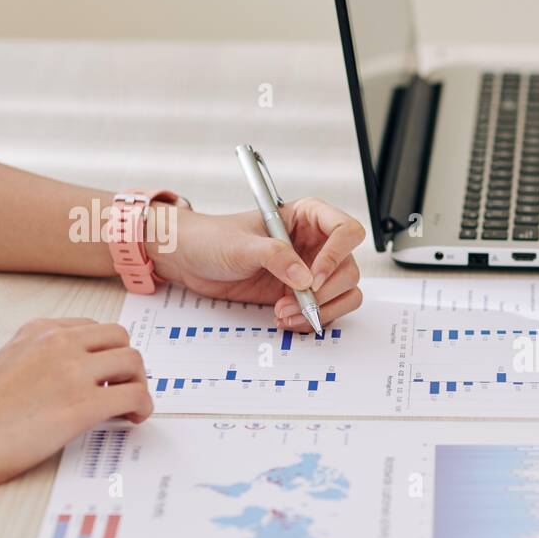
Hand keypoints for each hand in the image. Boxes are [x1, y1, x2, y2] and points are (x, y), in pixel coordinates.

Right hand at [0, 319, 152, 499]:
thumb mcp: (8, 361)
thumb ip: (42, 356)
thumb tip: (75, 367)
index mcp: (39, 331)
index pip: (94, 327)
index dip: (107, 351)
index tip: (107, 371)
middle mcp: (58, 344)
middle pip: (120, 339)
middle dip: (126, 364)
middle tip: (121, 388)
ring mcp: (72, 372)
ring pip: (134, 362)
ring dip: (138, 383)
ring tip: (126, 406)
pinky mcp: (83, 403)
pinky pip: (135, 395)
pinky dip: (143, 407)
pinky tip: (132, 418)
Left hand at [151, 197, 365, 331]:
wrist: (190, 260)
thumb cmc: (213, 238)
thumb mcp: (242, 245)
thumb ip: (276, 257)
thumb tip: (305, 278)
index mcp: (308, 217)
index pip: (346, 231)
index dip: (337, 255)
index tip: (313, 277)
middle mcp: (316, 244)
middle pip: (348, 269)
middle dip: (324, 292)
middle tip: (296, 299)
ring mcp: (311, 270)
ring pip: (344, 293)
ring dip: (319, 310)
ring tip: (286, 313)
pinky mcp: (302, 293)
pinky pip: (325, 310)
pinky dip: (309, 320)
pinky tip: (284, 317)